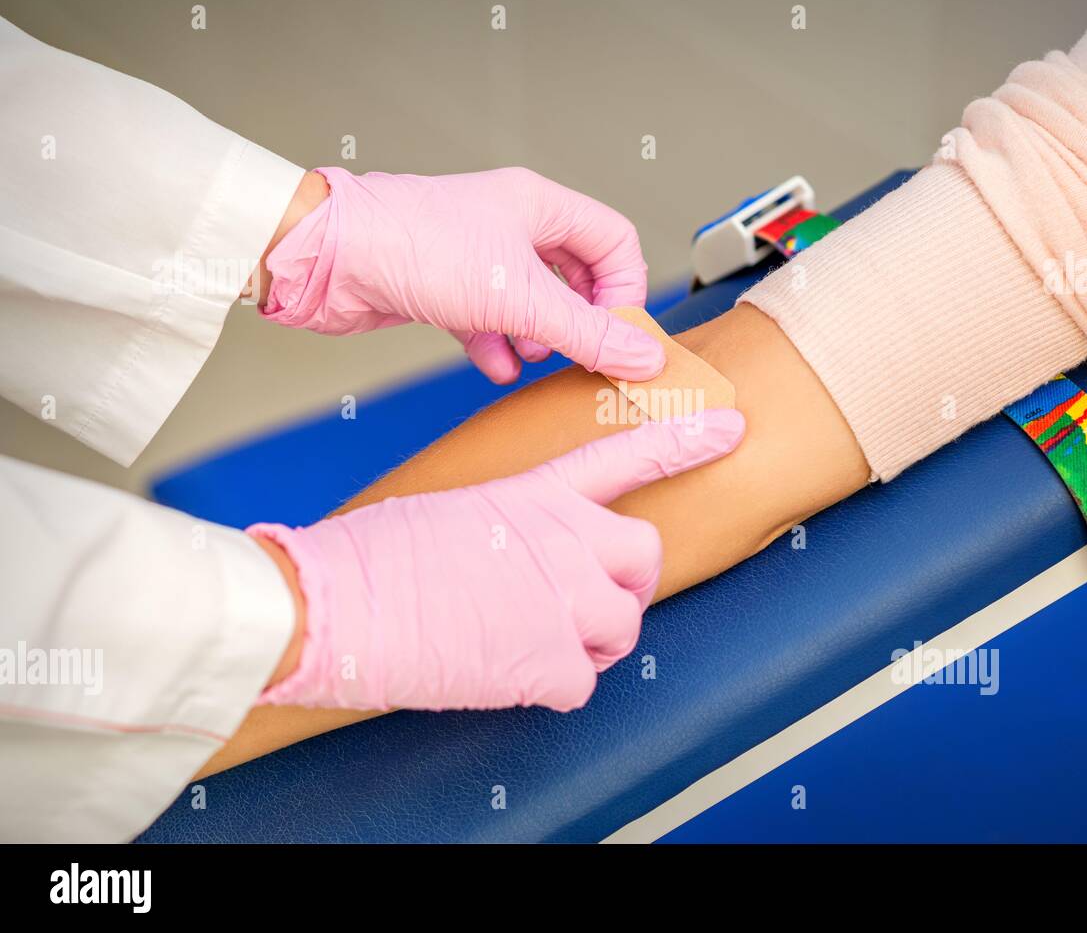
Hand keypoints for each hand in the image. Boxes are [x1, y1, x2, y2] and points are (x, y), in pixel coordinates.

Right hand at [251, 409, 745, 712]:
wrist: (335, 604)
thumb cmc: (375, 557)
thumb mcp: (457, 511)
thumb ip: (515, 528)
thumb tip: (524, 561)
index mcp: (539, 492)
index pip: (628, 454)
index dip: (683, 439)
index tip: (728, 425)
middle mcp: (569, 539)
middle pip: (645, 554)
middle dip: (626, 578)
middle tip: (586, 596)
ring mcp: (569, 600)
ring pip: (625, 625)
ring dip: (590, 638)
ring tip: (531, 637)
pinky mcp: (555, 662)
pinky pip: (586, 682)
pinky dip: (554, 685)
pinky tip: (509, 670)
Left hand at [261, 166, 665, 383]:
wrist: (329, 258)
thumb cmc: (416, 247)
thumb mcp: (521, 299)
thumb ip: (588, 334)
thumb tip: (644, 358)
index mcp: (539, 205)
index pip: (614, 242)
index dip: (625, 290)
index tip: (618, 334)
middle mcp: (510, 224)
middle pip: (575, 275)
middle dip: (580, 319)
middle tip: (583, 352)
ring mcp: (476, 257)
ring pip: (531, 301)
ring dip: (538, 336)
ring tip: (532, 356)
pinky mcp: (444, 288)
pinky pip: (489, 320)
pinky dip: (497, 346)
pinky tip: (494, 366)